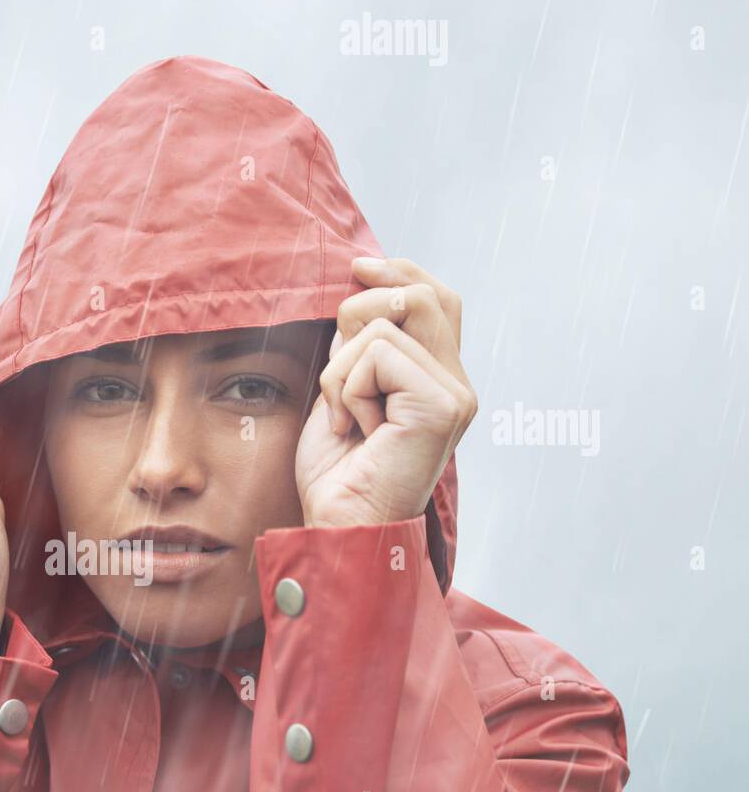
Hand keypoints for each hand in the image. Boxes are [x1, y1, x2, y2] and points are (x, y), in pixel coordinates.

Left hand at [295, 256, 475, 527]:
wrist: (338, 525)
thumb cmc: (336, 473)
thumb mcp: (343, 391)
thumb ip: (360, 345)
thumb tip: (360, 285)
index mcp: (438, 379)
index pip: (437, 297)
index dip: (399, 271)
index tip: (359, 267)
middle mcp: (456, 384)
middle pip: (419, 295)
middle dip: (358, 314)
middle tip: (335, 371)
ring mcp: (455, 395)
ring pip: (384, 325)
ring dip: (340, 371)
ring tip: (346, 418)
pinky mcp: (441, 406)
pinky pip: (376, 354)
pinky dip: (345, 389)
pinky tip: (355, 430)